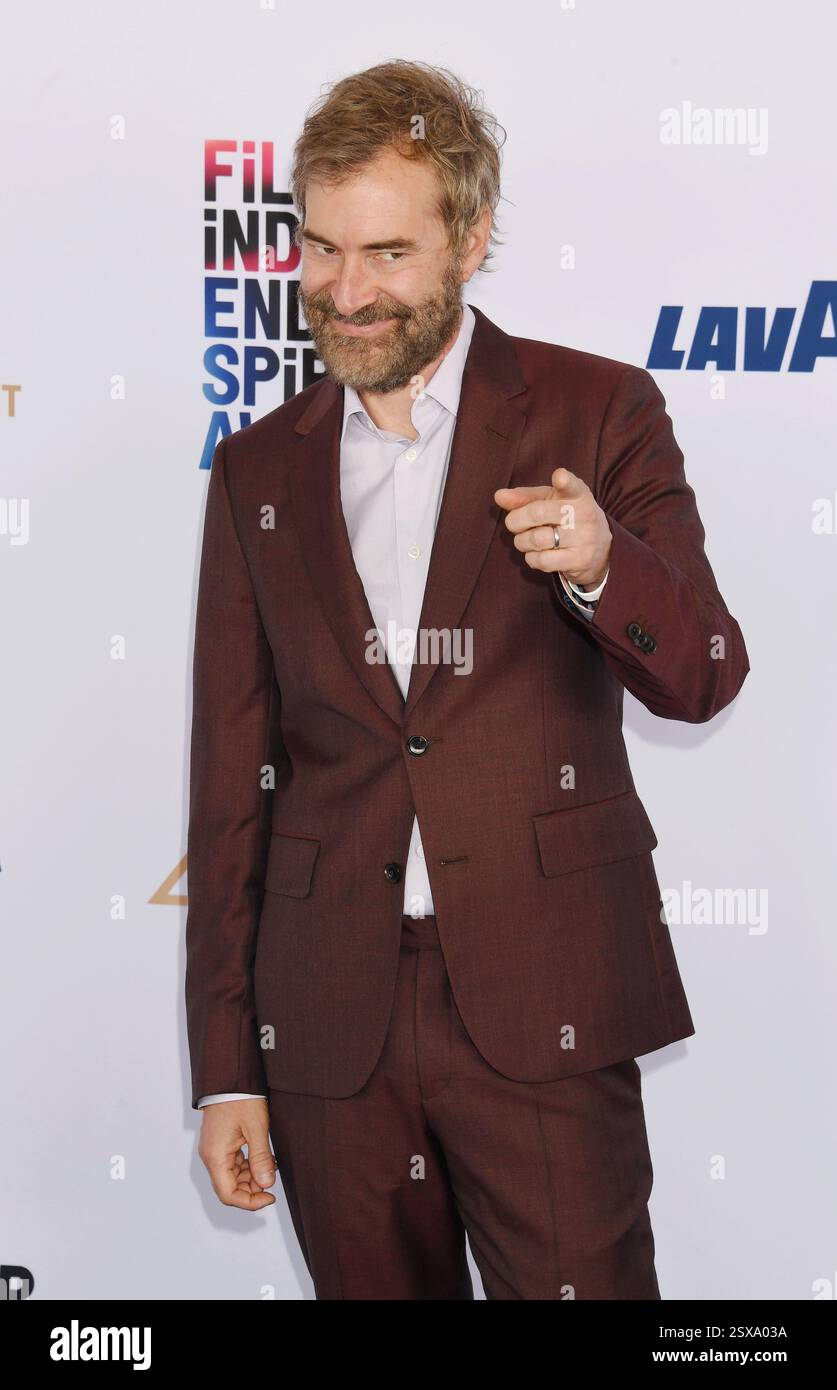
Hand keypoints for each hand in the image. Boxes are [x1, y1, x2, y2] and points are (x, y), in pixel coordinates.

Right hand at [198, 1098, 276, 1209]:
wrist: (228, 1077)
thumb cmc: (240, 1098)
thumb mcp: (256, 1128)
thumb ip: (261, 1159)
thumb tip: (267, 1184)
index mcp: (215, 1157)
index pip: (228, 1195)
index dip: (250, 1202)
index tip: (270, 1198)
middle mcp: (211, 1157)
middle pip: (229, 1187)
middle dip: (252, 1189)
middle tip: (273, 1179)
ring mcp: (214, 1150)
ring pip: (232, 1176)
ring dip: (251, 1177)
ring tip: (271, 1164)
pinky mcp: (220, 1143)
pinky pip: (232, 1164)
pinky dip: (248, 1166)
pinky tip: (263, 1157)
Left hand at [494, 468, 611, 587]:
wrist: (600, 550)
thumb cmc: (566, 519)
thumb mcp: (550, 502)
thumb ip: (525, 498)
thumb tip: (499, 496)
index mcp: (577, 494)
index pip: (572, 485)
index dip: (564, 481)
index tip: (559, 477)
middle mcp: (583, 514)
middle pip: (537, 513)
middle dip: (515, 520)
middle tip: (514, 524)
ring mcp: (583, 538)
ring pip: (536, 539)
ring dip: (522, 542)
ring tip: (527, 540)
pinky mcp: (579, 560)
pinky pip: (542, 560)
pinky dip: (531, 558)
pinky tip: (538, 554)